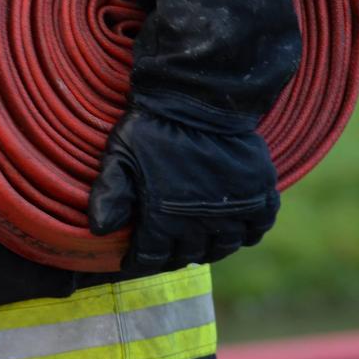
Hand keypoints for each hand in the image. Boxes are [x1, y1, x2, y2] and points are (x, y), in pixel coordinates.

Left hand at [88, 109, 279, 271]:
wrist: (201, 98)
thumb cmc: (154, 126)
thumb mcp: (119, 155)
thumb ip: (109, 194)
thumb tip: (100, 231)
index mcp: (162, 218)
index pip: (151, 257)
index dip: (140, 260)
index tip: (135, 258)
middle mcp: (200, 223)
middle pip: (187, 256)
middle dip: (173, 255)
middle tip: (166, 246)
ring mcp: (233, 211)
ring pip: (223, 248)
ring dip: (209, 248)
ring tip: (199, 239)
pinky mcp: (259, 195)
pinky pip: (257, 230)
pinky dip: (247, 233)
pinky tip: (235, 225)